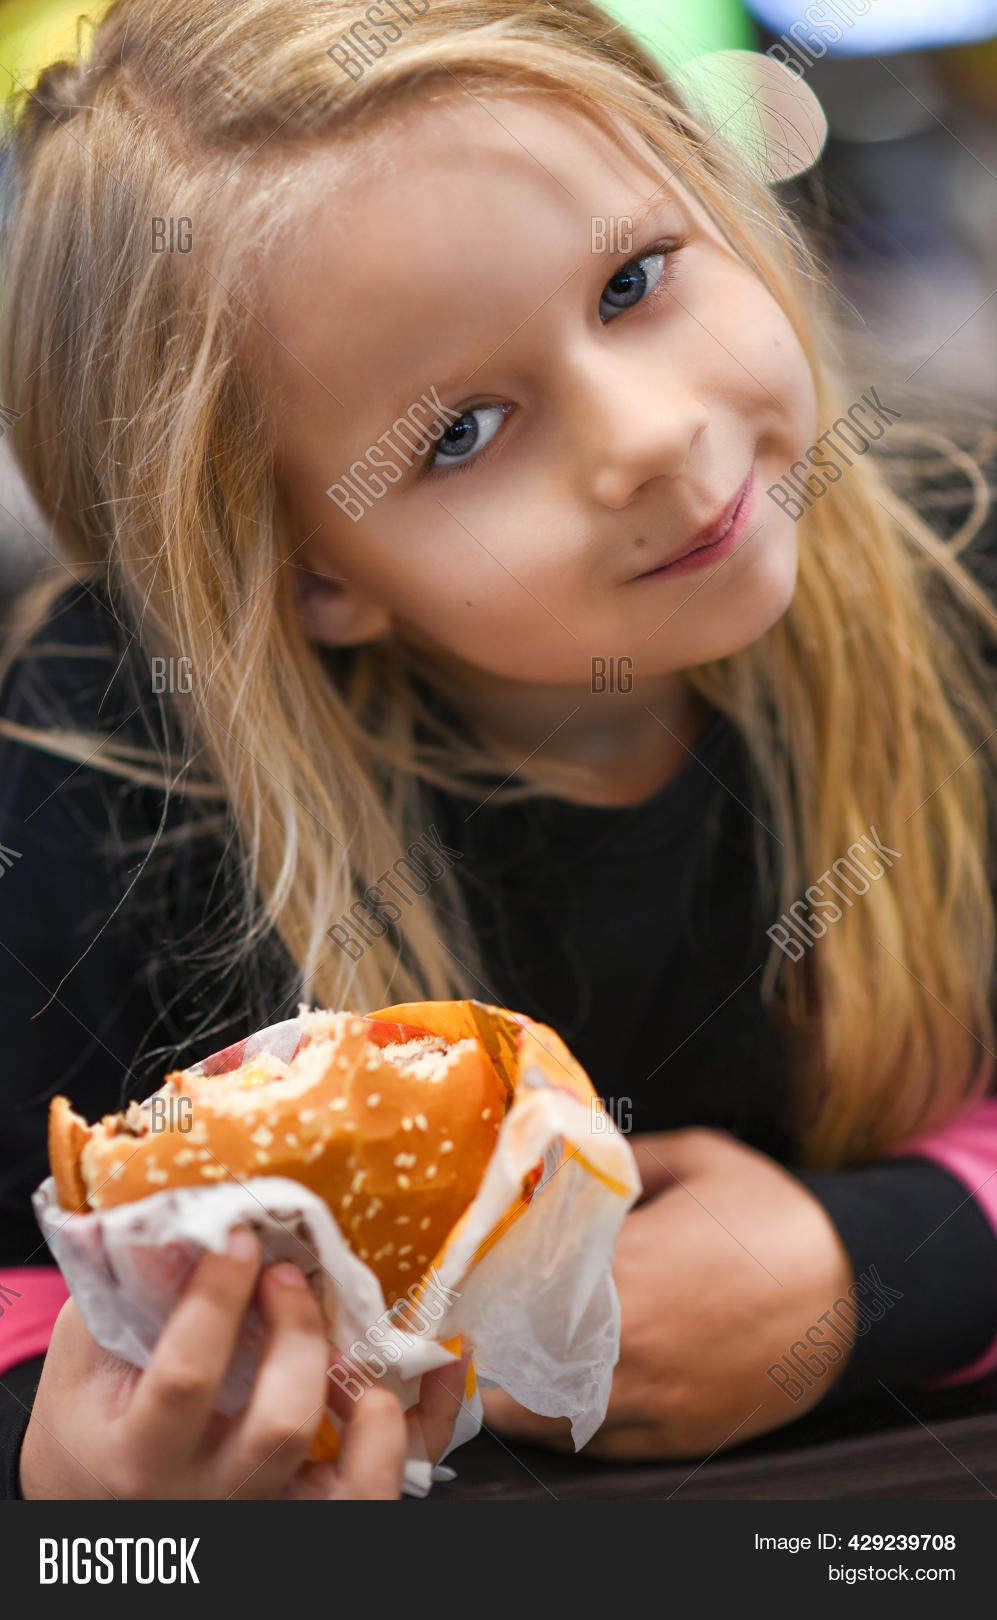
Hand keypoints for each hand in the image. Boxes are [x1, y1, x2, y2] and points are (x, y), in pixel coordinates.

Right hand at [19, 1231, 406, 1498]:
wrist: (93, 1512)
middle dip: (298, 1331)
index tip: (239, 1239)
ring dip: (366, 1396)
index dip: (219, 1298)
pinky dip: (414, 1426)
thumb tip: (188, 1216)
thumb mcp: (87, 1359)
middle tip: (288, 1276)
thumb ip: (127, 1294)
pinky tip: (413, 1375)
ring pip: (354, 1480)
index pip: (188, 1377)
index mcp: (143, 1458)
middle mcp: (213, 1498)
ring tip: (344, 1345)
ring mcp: (270, 1515)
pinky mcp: (311, 1517)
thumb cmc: (90, 1426)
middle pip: (281, 1423)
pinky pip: (382, 1486)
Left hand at [483, 1128, 853, 1460]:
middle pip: (517, 1352)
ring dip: (510, 1387)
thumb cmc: (774, 1217)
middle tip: (462, 1315)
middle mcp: (627, 1342)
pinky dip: (558, 1421)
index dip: (485, 1275)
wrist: (855, 1290)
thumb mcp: (698, 1159)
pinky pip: (588, 1441)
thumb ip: (621, 1157)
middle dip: (487, 1335)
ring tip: (488, 1360)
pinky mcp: (672, 1435)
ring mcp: (649, 1397)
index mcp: (626, 1267)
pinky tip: (542, 1395)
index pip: (519, 1279)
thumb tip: (565, 1155)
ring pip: (542, 1411)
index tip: (465, 1266)